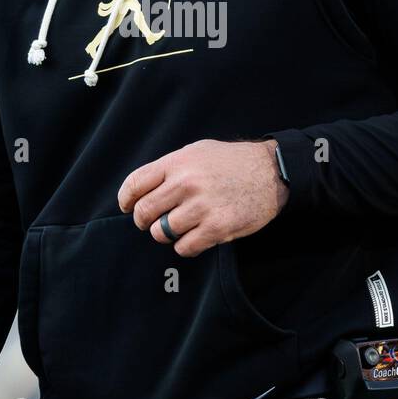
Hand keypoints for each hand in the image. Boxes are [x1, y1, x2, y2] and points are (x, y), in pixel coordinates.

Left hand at [117, 137, 287, 257]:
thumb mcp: (198, 151)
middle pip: (144, 212)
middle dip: (144, 220)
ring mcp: (202, 206)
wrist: (272, 172)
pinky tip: (194, 237)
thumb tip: (143, 188)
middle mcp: (186, 183)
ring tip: (179, 227)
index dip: (125, 199)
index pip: (135, 184)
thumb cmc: (233, 162)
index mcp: (178, 162)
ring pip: (162, 232)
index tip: (126, 207)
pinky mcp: (217, 227)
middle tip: (152, 222)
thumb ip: (170, 167)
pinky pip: (185, 247)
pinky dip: (185, 246)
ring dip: (166, 234)